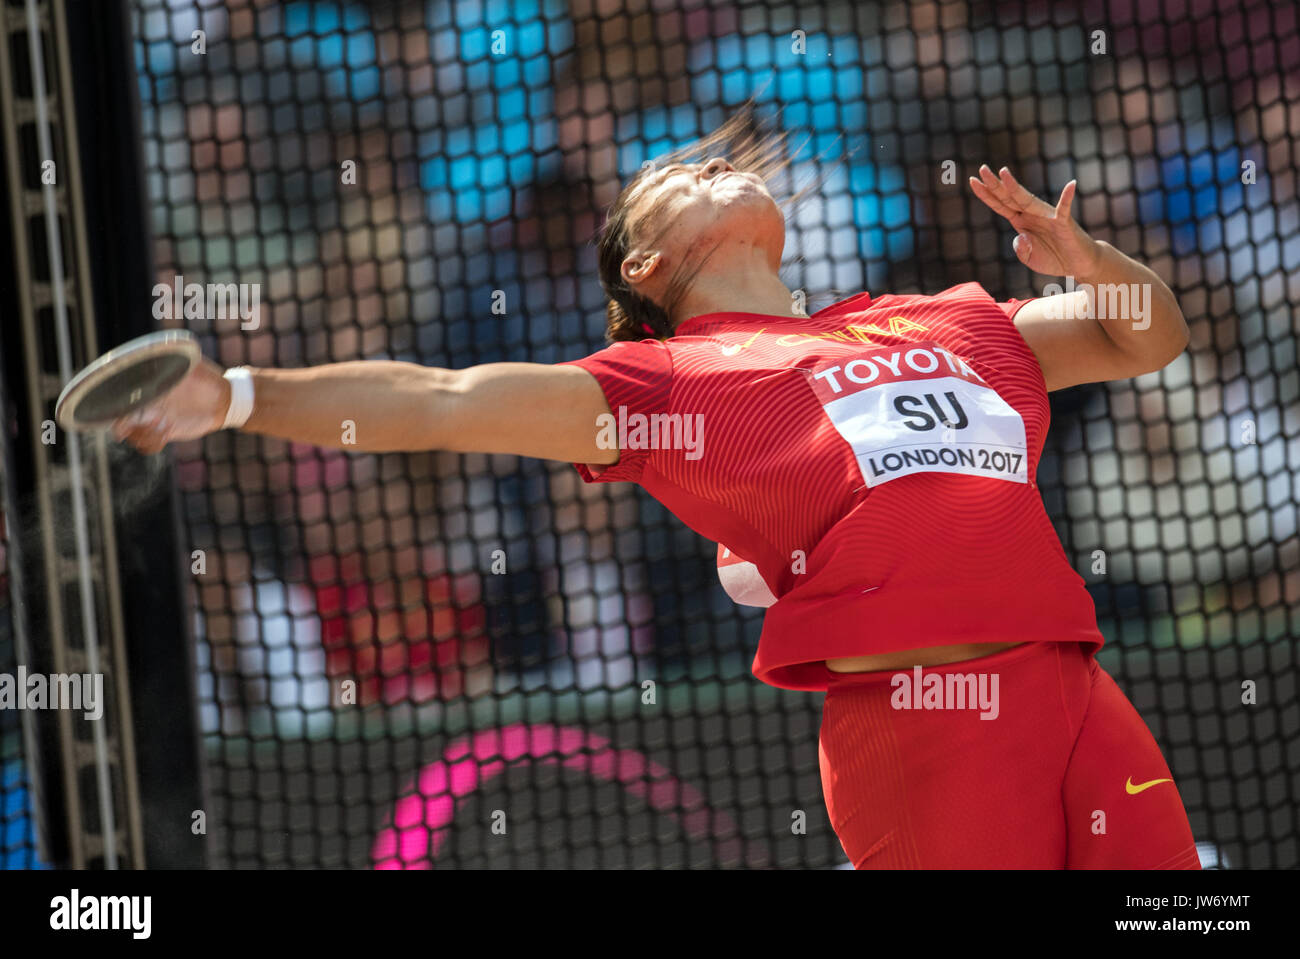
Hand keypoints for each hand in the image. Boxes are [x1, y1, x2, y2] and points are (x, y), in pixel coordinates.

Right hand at [111, 356, 230, 453]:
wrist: (224, 398)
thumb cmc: (206, 377)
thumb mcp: (192, 364)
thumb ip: (178, 357)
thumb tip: (166, 345)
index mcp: (148, 389)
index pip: (121, 401)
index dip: (116, 410)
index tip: (122, 415)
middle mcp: (146, 405)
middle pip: (121, 423)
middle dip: (127, 427)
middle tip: (151, 420)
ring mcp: (154, 421)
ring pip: (134, 437)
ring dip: (144, 434)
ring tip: (164, 424)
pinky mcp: (165, 433)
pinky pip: (149, 446)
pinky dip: (153, 444)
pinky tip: (167, 433)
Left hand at [968, 165, 1101, 277]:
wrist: (1077, 264)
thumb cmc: (1053, 258)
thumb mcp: (1029, 258)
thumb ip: (1020, 249)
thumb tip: (1021, 236)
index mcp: (1021, 221)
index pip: (1000, 205)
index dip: (987, 194)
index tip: (972, 181)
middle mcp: (1032, 214)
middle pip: (1009, 197)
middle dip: (995, 184)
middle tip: (981, 169)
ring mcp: (1047, 216)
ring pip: (1027, 200)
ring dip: (1014, 187)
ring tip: (1003, 172)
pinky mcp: (1064, 223)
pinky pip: (1064, 209)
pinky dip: (1067, 198)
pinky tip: (1071, 185)